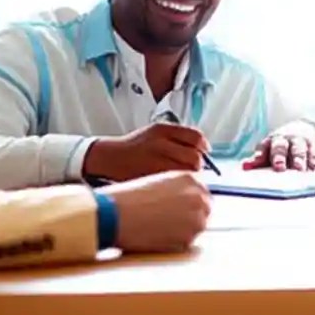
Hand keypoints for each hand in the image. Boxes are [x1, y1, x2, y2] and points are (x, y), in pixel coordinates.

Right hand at [83, 123, 210, 181]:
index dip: (203, 147)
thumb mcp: (157, 133)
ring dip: (189, 176)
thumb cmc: (136, 147)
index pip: (195, 137)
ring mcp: (154, 161)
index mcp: (162, 130)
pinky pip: (173, 183)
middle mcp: (159, 143)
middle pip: (194, 157)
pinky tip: (173, 183)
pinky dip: (177, 184)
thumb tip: (203, 150)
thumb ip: (179, 138)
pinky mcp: (150, 177)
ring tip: (182, 176)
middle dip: (198, 165)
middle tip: (193, 168)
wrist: (111, 157)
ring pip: (185, 172)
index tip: (204, 152)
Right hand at [97, 171, 209, 252]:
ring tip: (160, 229)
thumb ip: (177, 190)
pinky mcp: (189, 237)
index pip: (203, 192)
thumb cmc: (129, 199)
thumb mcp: (158, 183)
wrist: (116, 214)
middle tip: (171, 223)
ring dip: (184, 230)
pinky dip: (176, 243)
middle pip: (205, 209)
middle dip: (192, 216)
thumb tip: (184, 203)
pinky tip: (158, 237)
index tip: (183, 209)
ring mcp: (196, 217)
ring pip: (198, 227)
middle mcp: (197, 195)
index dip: (192, 203)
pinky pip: (188, 242)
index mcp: (189, 179)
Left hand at [242, 121, 314, 170]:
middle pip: (296, 148)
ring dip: (314, 157)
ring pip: (314, 148)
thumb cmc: (283, 145)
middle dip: (297, 158)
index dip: (277, 157)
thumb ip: (259, 159)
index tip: (277, 167)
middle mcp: (296, 139)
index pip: (276, 147)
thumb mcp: (269, 149)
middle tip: (298, 169)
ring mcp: (312, 139)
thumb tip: (245, 166)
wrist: (303, 127)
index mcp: (279, 140)